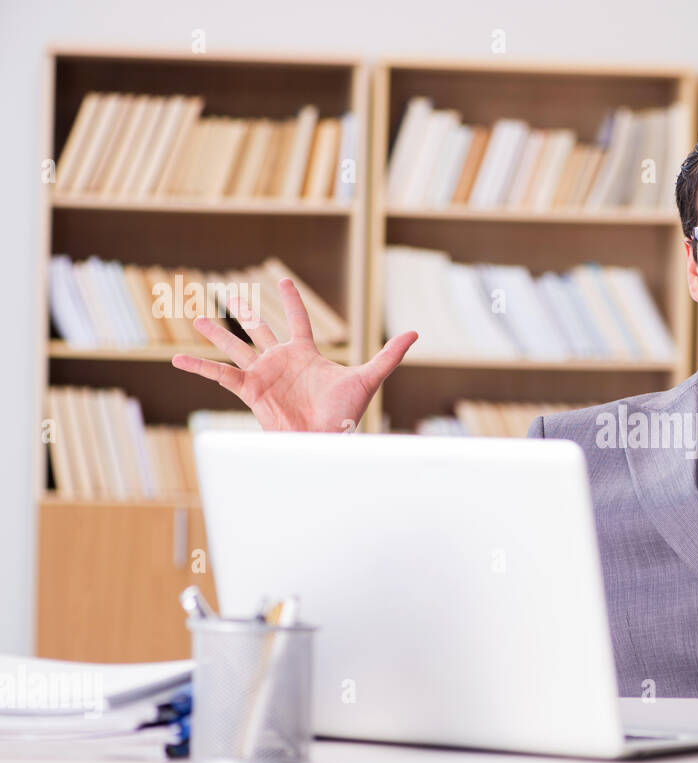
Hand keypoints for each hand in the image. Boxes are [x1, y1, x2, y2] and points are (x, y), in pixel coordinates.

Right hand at [171, 278, 417, 431]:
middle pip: (260, 330)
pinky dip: (199, 368)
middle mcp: (281, 361)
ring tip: (196, 317)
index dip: (290, 301)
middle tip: (230, 292)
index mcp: (305, 354)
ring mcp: (263, 375)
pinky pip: (220, 375)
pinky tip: (176, 359)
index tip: (283, 281)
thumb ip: (389, 354)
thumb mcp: (369, 378)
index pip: (297, 320)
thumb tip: (415, 333)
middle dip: (246, 312)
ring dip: (217, 333)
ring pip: (236, 347)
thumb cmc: (347, 414)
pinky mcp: (250, 391)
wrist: (326, 440)